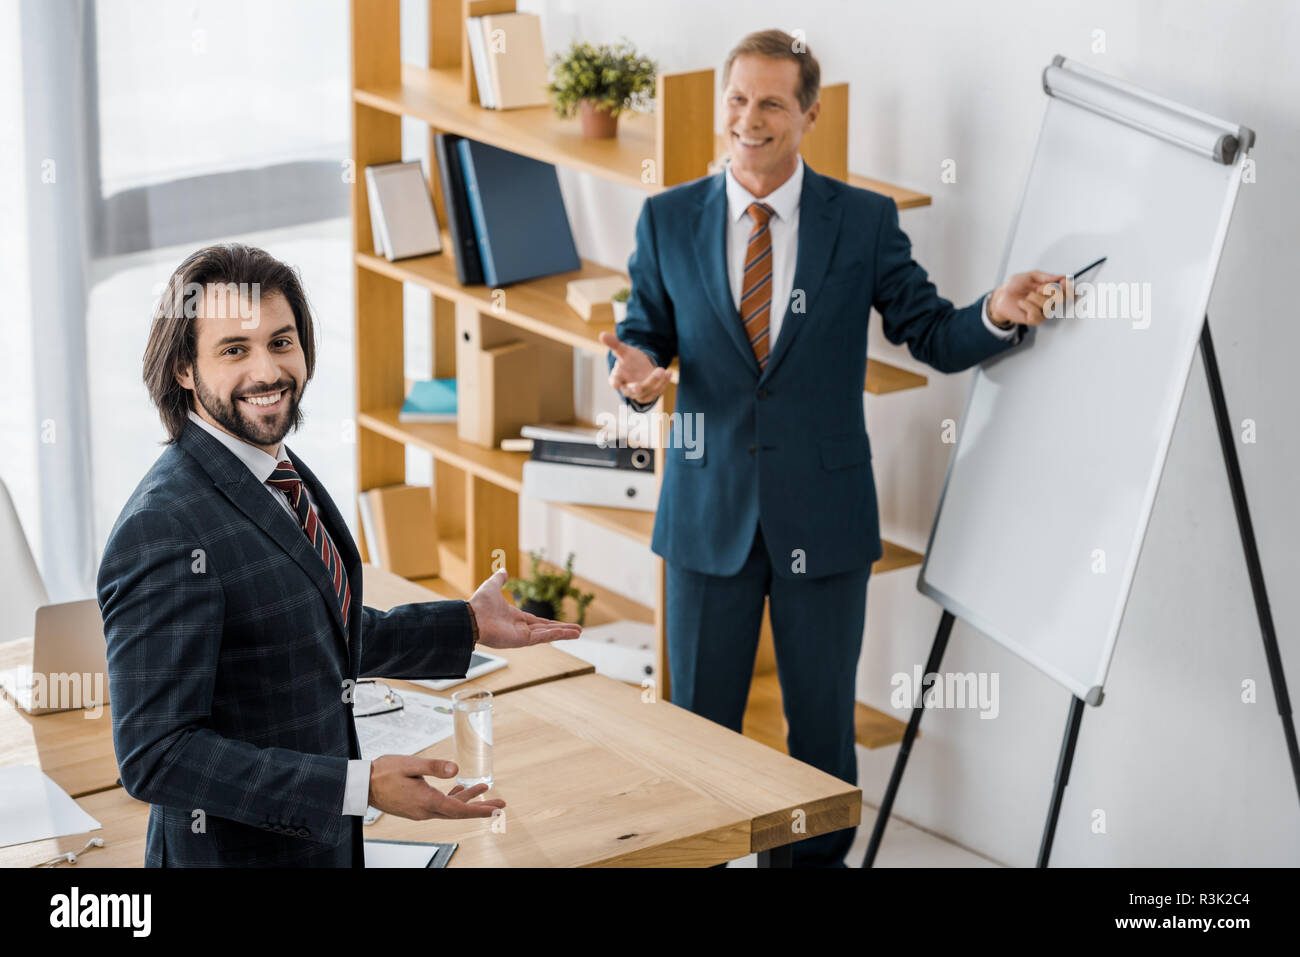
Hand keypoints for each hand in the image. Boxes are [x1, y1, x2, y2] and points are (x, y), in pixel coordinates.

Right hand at [367, 755, 504, 819]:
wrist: (361, 784)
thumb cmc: (383, 772)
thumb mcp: (411, 764)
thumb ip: (435, 767)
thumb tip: (457, 769)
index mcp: (426, 801)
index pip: (459, 810)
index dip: (479, 810)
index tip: (496, 810)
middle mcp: (425, 810)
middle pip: (458, 812)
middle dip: (480, 808)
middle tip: (499, 805)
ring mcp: (420, 811)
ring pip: (449, 808)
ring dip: (466, 799)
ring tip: (482, 789)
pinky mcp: (415, 807)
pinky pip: (439, 806)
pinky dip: (452, 798)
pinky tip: (458, 789)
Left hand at [468, 569, 581, 648]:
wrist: (471, 616)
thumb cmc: (479, 604)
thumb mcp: (492, 585)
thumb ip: (499, 579)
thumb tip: (504, 570)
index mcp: (515, 618)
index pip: (539, 622)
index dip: (552, 624)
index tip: (564, 625)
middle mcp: (520, 628)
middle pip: (547, 630)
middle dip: (563, 630)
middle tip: (578, 631)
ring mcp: (521, 636)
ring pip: (548, 635)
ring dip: (564, 634)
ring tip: (579, 633)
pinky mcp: (521, 641)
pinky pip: (542, 637)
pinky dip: (555, 635)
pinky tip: (567, 633)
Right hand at [600, 331, 669, 404]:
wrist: (641, 369)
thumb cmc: (629, 361)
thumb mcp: (623, 351)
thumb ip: (614, 344)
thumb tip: (602, 334)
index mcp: (618, 379)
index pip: (615, 381)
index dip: (615, 383)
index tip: (615, 385)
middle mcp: (628, 389)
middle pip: (634, 389)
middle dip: (638, 388)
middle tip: (638, 386)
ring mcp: (641, 394)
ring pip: (648, 390)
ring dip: (655, 381)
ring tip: (661, 370)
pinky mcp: (652, 394)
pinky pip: (659, 389)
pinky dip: (664, 382)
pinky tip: (669, 373)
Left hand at [989, 270, 1071, 326]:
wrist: (1002, 295)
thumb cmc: (1016, 286)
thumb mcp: (1031, 276)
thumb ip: (1046, 276)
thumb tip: (1063, 276)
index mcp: (1052, 292)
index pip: (1068, 292)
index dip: (1069, 287)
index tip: (1062, 282)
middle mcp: (1050, 303)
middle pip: (1060, 298)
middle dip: (1048, 290)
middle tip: (1037, 288)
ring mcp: (1043, 312)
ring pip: (1047, 304)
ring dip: (1034, 297)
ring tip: (1026, 296)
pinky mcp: (1035, 320)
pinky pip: (1036, 313)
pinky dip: (1027, 306)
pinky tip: (1021, 304)